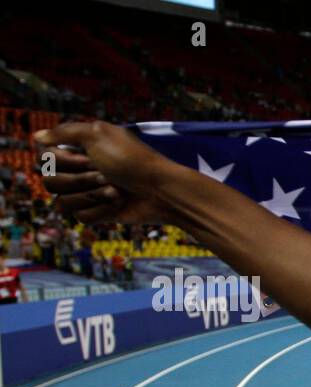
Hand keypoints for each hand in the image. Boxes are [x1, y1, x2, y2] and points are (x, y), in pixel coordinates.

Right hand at [35, 122, 176, 225]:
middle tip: (106, 175)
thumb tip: (37, 136)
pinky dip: (101, 210)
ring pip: (62, 202)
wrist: (160, 191)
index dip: (63, 161)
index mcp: (76, 150)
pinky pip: (81, 217)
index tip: (88, 157)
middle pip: (50, 182)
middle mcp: (78, 171)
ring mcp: (86, 194)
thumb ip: (64, 132)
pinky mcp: (97, 214)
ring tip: (115, 190)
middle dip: (80, 179)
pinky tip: (118, 204)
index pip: (44, 159)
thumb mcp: (98, 135)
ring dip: (91, 195)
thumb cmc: (133, 160)